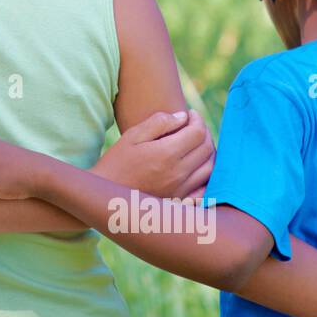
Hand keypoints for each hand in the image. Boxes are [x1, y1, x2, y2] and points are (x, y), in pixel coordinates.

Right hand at [94, 110, 214, 199]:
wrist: (107, 199)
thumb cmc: (116, 163)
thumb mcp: (131, 137)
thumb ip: (158, 122)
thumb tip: (182, 117)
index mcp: (166, 154)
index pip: (198, 132)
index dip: (197, 119)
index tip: (189, 114)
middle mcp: (178, 173)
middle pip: (207, 148)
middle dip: (204, 132)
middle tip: (193, 126)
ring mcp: (181, 190)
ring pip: (210, 167)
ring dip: (208, 152)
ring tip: (196, 143)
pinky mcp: (180, 201)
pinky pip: (205, 188)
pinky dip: (207, 174)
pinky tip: (196, 166)